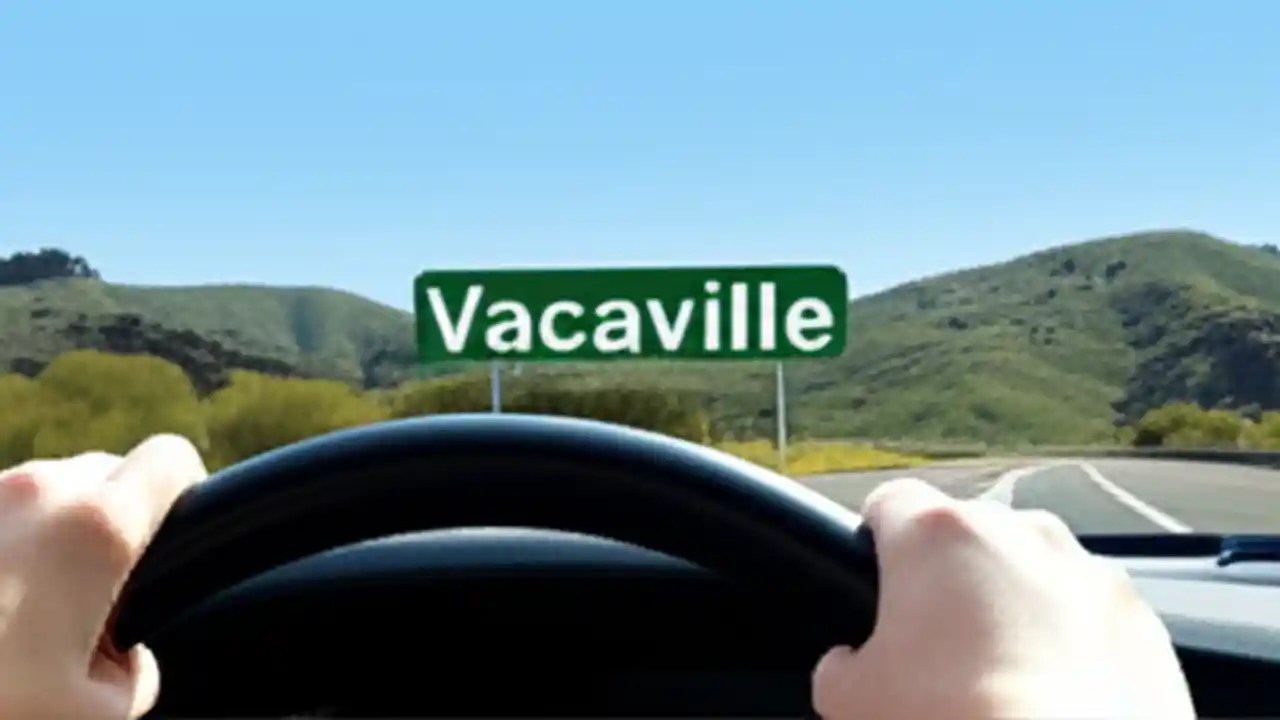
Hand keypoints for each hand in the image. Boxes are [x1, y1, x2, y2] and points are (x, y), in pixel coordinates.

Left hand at [0, 435, 206, 719]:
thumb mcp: (97, 716)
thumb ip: (137, 670)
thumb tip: (125, 655)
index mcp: (97, 529)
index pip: (173, 458)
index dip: (186, 495)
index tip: (175, 538)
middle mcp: (37, 492)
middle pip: (105, 472)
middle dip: (112, 523)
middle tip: (92, 600)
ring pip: (41, 491)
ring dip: (47, 536)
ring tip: (20, 612)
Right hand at [812, 478, 1195, 719]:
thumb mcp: (850, 699)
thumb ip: (841, 664)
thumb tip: (849, 664)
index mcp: (936, 535)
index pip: (890, 502)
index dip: (880, 539)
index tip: (882, 575)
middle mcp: (1016, 532)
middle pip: (969, 532)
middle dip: (954, 576)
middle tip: (941, 646)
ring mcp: (1086, 569)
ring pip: (1036, 566)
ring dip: (1019, 601)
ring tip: (1006, 672)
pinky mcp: (1139, 615)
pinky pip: (1092, 612)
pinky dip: (1075, 639)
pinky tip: (1057, 692)